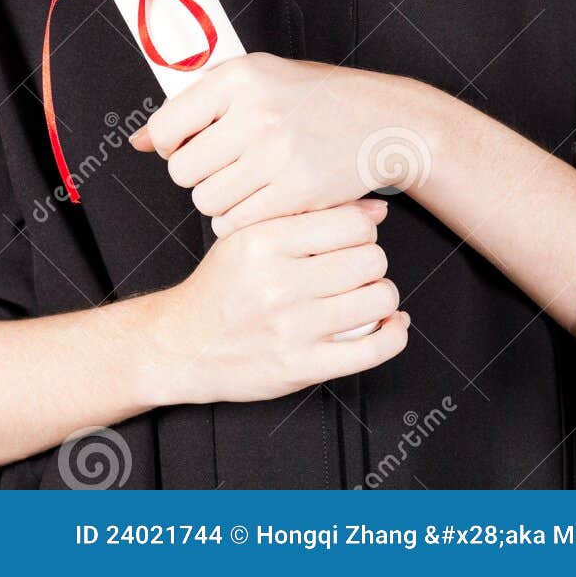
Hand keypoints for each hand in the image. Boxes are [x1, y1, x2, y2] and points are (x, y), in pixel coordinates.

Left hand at [130, 52, 427, 234]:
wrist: (382, 119)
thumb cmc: (313, 99)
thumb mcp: (257, 79)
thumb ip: (197, 105)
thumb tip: (136, 141)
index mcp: (241, 76)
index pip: (167, 125)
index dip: (168, 145)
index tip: (185, 146)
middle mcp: (256, 112)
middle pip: (183, 171)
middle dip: (196, 176)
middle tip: (223, 166)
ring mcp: (277, 154)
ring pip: (206, 201)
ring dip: (218, 200)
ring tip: (246, 182)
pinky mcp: (298, 191)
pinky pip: (236, 222)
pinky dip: (240, 220)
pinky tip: (261, 200)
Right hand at [140, 200, 407, 404]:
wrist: (181, 344)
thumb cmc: (221, 287)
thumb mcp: (250, 236)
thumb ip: (308, 218)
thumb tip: (378, 210)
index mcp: (264, 241)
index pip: (351, 223)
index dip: (363, 229)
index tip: (354, 239)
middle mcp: (278, 282)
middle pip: (370, 259)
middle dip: (372, 262)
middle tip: (358, 270)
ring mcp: (291, 327)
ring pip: (378, 299)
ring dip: (383, 297)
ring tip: (368, 296)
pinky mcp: (301, 366)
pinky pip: (373, 349)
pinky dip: (394, 334)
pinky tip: (391, 325)